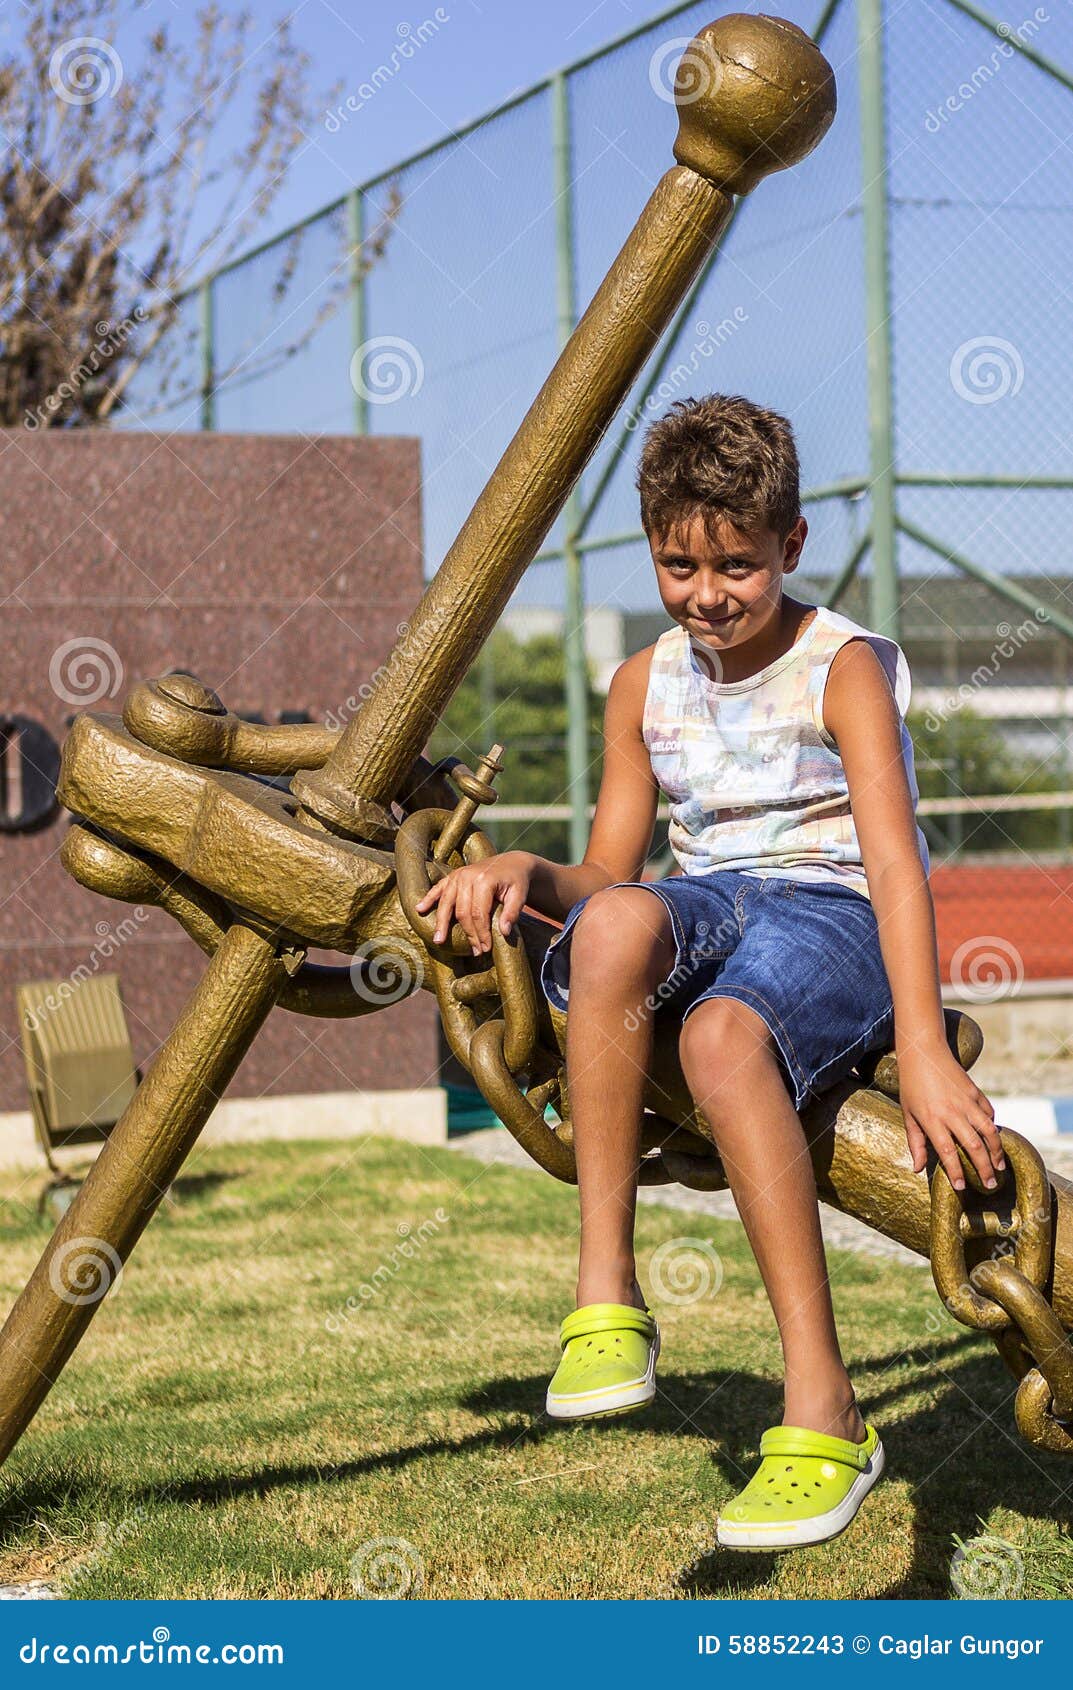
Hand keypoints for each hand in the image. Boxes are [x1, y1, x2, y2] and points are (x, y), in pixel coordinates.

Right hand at [415, 850, 532, 955]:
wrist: (511, 863)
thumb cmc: (517, 881)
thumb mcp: (520, 895)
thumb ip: (512, 912)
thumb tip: (504, 933)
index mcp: (484, 880)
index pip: (478, 913)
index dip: (481, 933)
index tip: (485, 948)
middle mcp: (468, 876)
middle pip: (462, 911)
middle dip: (468, 933)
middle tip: (474, 951)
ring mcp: (458, 875)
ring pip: (447, 903)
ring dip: (441, 922)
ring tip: (438, 940)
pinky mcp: (453, 876)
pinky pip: (438, 888)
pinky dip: (428, 898)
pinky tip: (419, 909)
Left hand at [897, 1041, 1005, 1191]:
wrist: (923, 1052)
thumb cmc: (911, 1085)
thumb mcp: (908, 1114)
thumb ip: (915, 1142)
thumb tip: (917, 1169)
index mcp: (932, 1119)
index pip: (948, 1151)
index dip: (956, 1171)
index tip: (962, 1187)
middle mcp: (952, 1112)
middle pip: (973, 1145)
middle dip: (984, 1168)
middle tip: (990, 1184)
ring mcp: (966, 1101)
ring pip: (988, 1130)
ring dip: (996, 1150)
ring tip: (1000, 1165)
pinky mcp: (975, 1092)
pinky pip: (988, 1113)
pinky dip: (993, 1126)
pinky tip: (993, 1137)